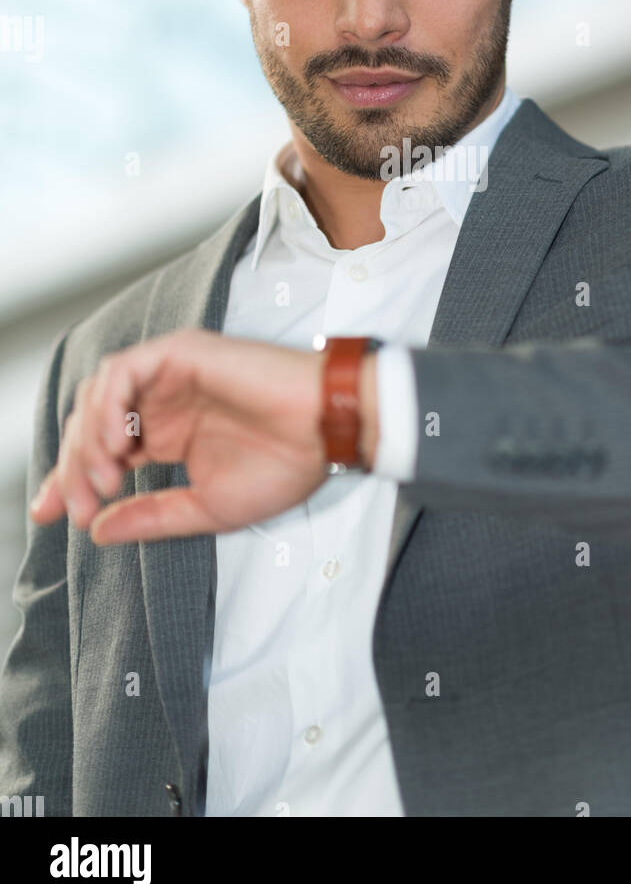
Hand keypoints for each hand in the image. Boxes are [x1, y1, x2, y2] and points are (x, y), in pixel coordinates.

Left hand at [28, 329, 357, 543]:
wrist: (327, 432)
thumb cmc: (285, 465)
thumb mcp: (206, 506)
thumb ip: (151, 515)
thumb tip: (100, 531)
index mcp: (167, 433)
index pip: (100, 450)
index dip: (68, 480)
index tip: (50, 516)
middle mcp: (162, 401)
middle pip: (90, 425)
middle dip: (73, 469)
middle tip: (82, 507)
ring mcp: (169, 375)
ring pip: (98, 395)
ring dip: (89, 439)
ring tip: (103, 478)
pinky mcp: (180, 352)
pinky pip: (121, 372)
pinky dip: (108, 405)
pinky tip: (117, 442)